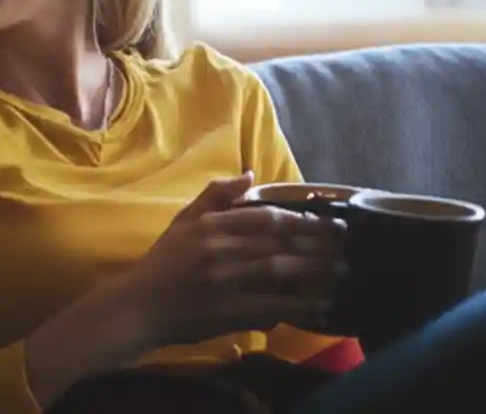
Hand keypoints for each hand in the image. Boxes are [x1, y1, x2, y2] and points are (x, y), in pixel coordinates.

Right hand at [25, 172, 345, 405]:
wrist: (138, 307)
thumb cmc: (163, 264)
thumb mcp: (184, 222)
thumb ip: (215, 196)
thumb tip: (250, 174)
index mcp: (211, 226)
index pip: (266, 217)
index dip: (301, 220)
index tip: (327, 222)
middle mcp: (221, 250)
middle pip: (280, 243)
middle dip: (319, 244)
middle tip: (347, 245)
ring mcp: (226, 282)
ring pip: (282, 272)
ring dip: (317, 273)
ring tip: (343, 272)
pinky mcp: (229, 311)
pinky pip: (273, 307)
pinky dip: (300, 306)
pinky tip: (321, 305)